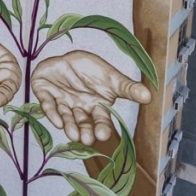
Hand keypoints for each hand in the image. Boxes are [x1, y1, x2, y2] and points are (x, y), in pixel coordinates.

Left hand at [32, 51, 151, 144]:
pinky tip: (55, 118)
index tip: (103, 134)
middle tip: (86, 139)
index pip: (100, 120)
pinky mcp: (45, 94)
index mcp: (95, 107)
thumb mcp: (112, 78)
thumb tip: (149, 96)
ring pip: (65, 117)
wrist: (68, 57)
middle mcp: (78, 109)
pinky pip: (47, 104)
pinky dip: (51, 111)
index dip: (101, 128)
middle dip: (84, 131)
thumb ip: (128, 88)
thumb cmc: (92, 70)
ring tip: (73, 133)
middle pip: (82, 123)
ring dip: (68, 126)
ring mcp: (62, 102)